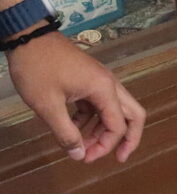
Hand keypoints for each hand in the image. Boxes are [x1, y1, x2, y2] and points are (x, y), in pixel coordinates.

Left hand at [7, 31, 145, 162]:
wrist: (27, 35)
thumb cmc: (37, 68)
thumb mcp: (47, 105)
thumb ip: (65, 133)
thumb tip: (78, 155)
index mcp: (104, 90)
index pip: (117, 126)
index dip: (105, 146)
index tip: (85, 158)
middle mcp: (110, 85)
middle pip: (132, 116)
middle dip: (128, 139)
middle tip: (119, 158)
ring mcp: (101, 80)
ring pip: (116, 110)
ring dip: (104, 130)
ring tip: (85, 145)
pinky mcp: (90, 79)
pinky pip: (99, 103)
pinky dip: (92, 119)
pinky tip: (74, 127)